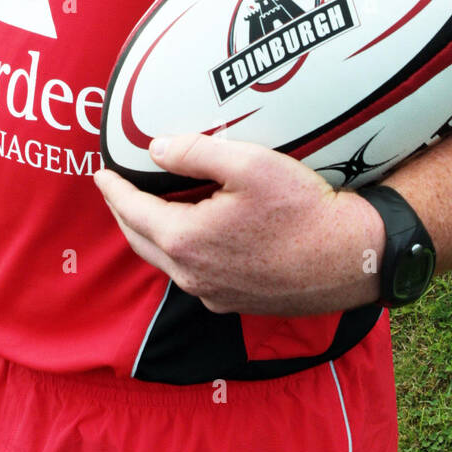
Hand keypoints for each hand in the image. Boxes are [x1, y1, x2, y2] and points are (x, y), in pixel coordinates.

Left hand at [94, 134, 384, 314]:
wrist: (350, 258)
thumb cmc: (302, 209)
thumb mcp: (248, 164)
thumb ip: (195, 152)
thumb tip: (157, 149)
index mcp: (186, 239)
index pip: (132, 211)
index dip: (113, 190)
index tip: (101, 174)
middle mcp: (193, 274)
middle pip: (142, 240)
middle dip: (124, 214)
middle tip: (117, 192)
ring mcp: (215, 293)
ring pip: (167, 261)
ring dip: (152, 235)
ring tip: (151, 211)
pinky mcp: (238, 302)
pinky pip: (194, 275)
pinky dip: (181, 252)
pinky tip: (194, 237)